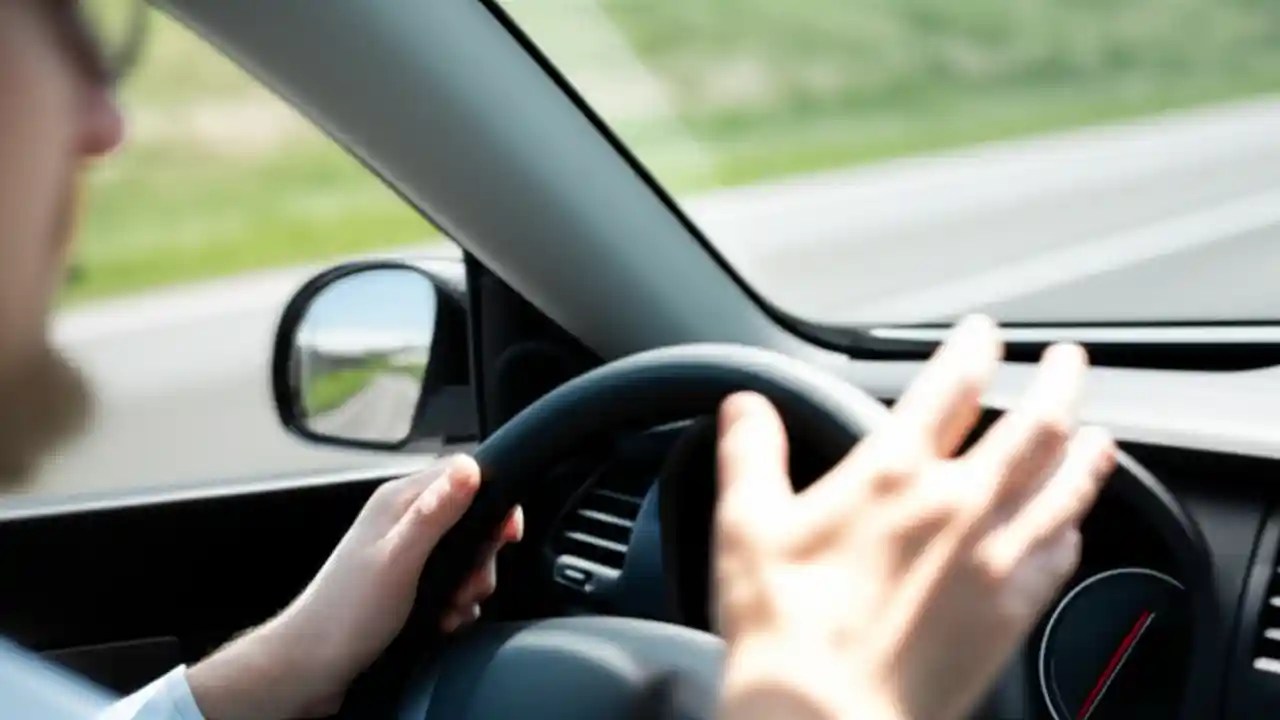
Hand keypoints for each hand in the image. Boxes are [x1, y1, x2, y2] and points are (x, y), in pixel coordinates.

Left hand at [187, 455, 522, 718]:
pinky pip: (450, 580)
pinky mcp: (407, 581)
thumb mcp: (399, 560)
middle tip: (470, 585)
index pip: (461, 473)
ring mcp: (404, 551)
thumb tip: (470, 468)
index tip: (505, 533)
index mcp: (398, 502)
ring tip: (454, 607)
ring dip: (470, 584)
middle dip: (482, 555)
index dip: (492, 499)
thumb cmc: (347, 614)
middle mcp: (402, 520)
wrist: (313, 665)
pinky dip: (456, 601)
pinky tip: (445, 618)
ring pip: (464, 553)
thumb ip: (435, 514)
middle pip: (469, 517)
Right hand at [714, 316, 1115, 719]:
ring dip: (1085, 453)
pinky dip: (1073, 530)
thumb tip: (744, 406)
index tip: (984, 333)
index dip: (972, 349)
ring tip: (1097, 434)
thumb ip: (750, 453)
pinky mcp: (1012, 613)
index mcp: (892, 473)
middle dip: (1056, 384)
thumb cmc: (784, 627)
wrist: (827, 717)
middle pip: (1031, 426)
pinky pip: (1063, 557)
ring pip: (1064, 488)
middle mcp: (957, 505)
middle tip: (1068, 360)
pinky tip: (1074, 527)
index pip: (949, 386)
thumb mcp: (745, 524)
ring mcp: (995, 560)